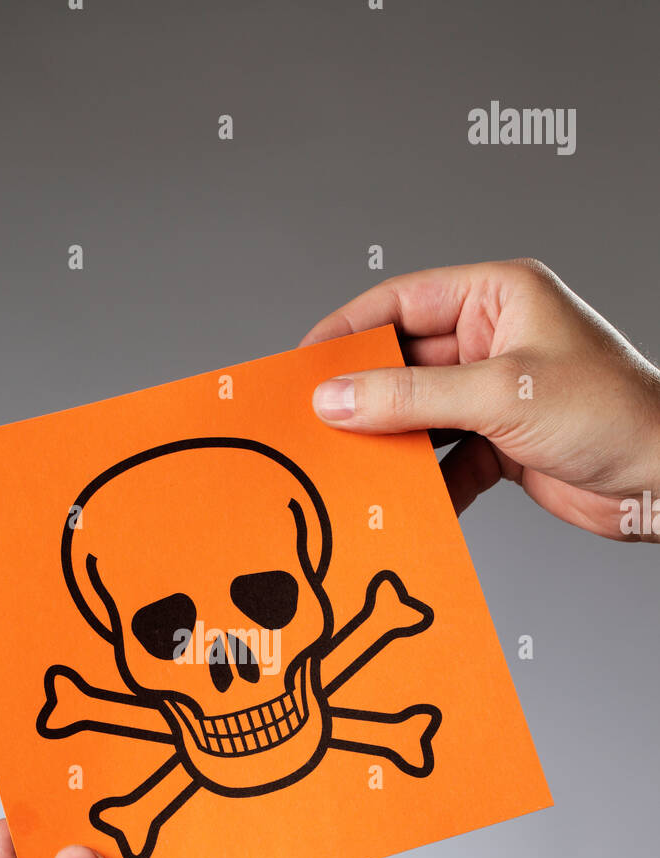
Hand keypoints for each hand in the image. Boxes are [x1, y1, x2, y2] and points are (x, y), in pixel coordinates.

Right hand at [304, 259, 659, 540]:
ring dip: (388, 443)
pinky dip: (424, 482)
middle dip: (362, 395)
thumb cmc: (613, 414)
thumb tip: (335, 397)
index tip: (302, 362)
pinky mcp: (500, 444)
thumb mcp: (500, 395)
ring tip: (348, 464)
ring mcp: (495, 394)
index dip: (347, 330)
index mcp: (498, 297)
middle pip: (403, 362)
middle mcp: (493, 340)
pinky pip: (443, 459)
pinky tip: (404, 501)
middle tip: (312, 421)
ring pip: (417, 414)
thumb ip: (411, 396)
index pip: (402, 301)